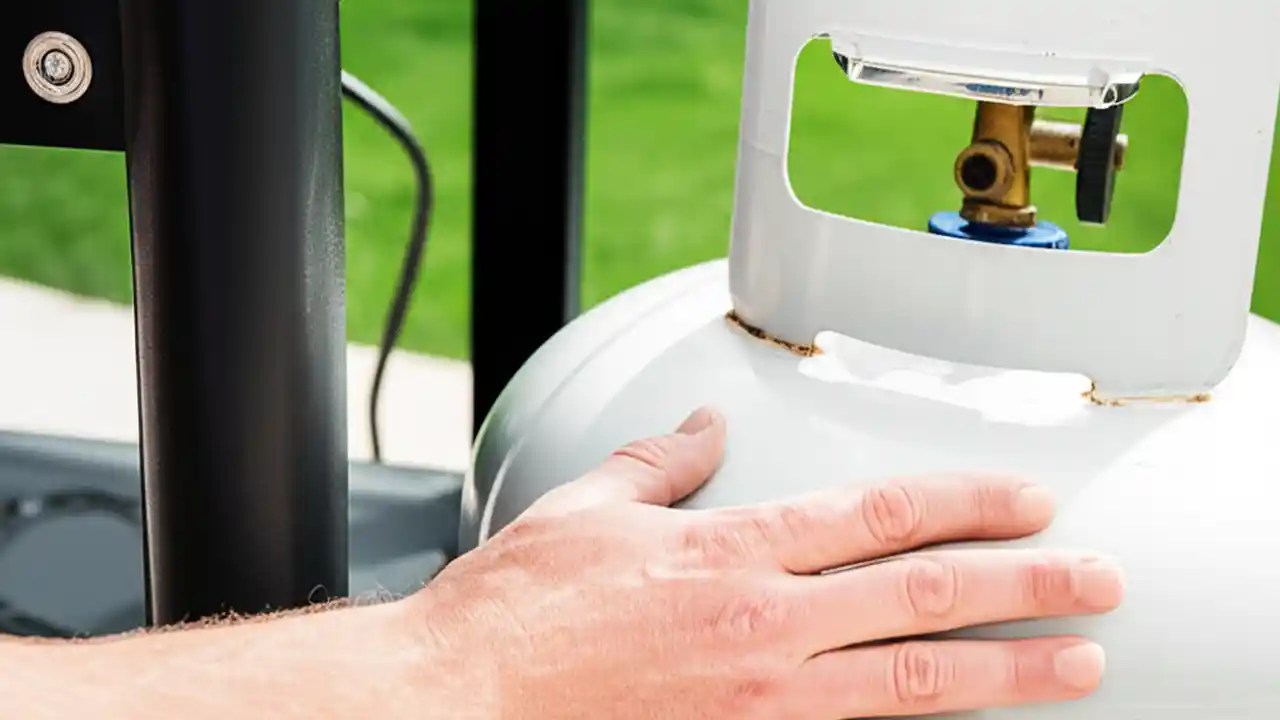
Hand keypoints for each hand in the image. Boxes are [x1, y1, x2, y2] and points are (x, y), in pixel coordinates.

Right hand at [413, 407, 1123, 718]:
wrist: (463, 705)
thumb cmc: (516, 611)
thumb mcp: (586, 510)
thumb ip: (658, 464)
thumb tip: (700, 429)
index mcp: (728, 553)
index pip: (876, 514)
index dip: (964, 502)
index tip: (1025, 499)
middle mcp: (760, 625)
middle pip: (922, 597)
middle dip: (1025, 584)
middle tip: (1097, 580)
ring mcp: (759, 700)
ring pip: (911, 682)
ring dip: (1006, 670)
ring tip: (1076, 663)